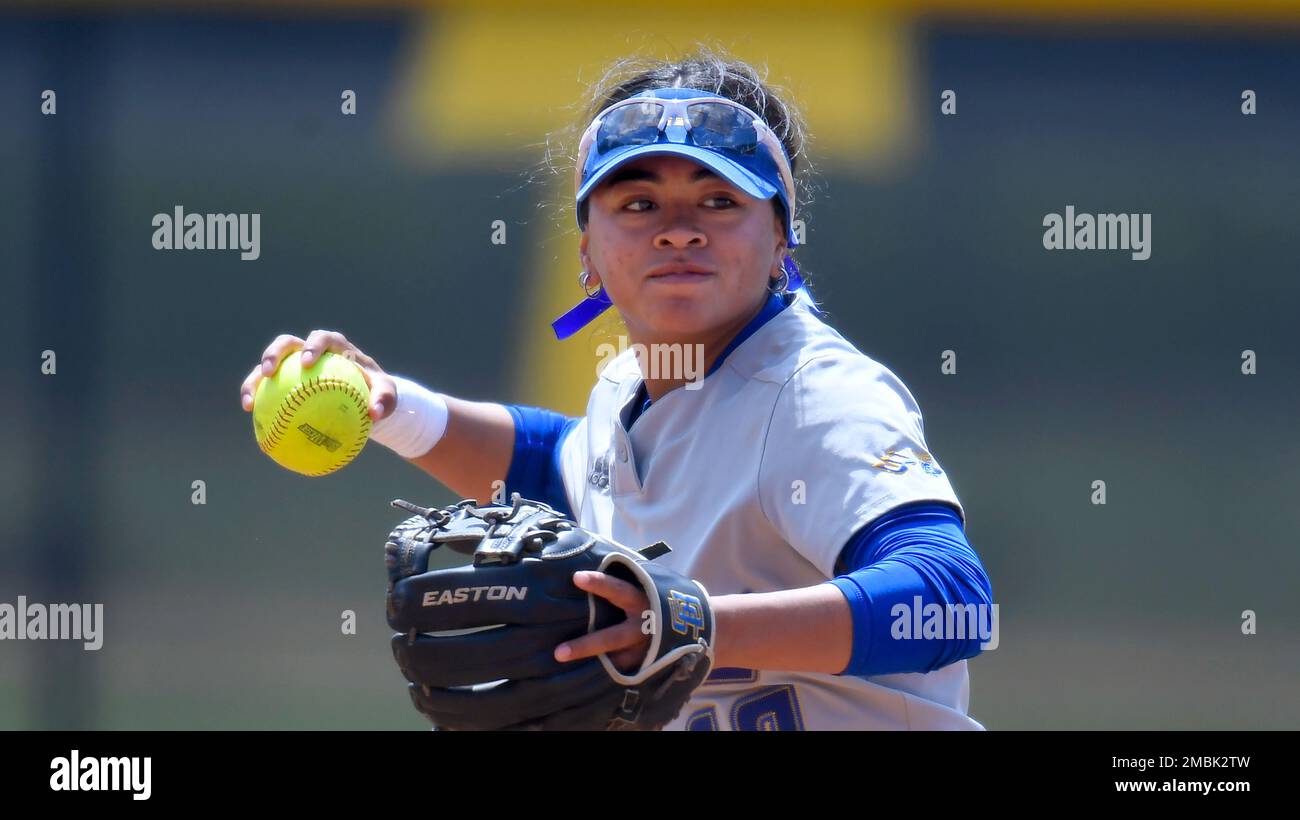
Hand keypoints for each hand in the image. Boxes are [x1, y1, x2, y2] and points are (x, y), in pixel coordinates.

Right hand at [239, 329, 396, 420]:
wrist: (364, 396)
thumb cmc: (375, 391)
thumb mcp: (387, 394)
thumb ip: (384, 400)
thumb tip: (374, 414)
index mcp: (335, 346)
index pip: (322, 338)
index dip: (312, 346)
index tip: (307, 363)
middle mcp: (311, 351)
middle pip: (287, 344)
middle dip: (273, 354)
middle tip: (268, 372)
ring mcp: (295, 365)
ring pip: (269, 367)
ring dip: (254, 381)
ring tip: (250, 402)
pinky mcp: (286, 382)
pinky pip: (269, 392)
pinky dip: (260, 403)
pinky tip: (254, 422)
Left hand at [555, 571, 651, 672]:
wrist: (686, 620)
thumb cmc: (651, 598)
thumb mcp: (642, 588)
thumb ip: (620, 586)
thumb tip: (582, 573)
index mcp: (642, 601)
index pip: (618, 590)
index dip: (599, 583)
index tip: (576, 578)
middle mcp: (644, 626)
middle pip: (612, 638)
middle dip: (585, 646)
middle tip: (558, 653)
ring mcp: (645, 648)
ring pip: (616, 660)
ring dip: (592, 665)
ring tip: (567, 669)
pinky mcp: (645, 663)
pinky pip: (621, 669)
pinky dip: (603, 671)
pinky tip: (582, 674)